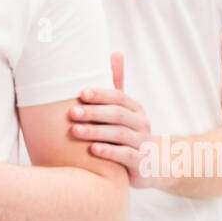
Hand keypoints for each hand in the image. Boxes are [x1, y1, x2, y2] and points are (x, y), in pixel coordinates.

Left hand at [72, 52, 156, 187]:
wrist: (149, 167)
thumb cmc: (126, 135)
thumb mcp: (122, 112)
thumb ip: (116, 87)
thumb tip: (115, 53)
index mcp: (134, 109)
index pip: (119, 97)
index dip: (101, 94)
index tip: (80, 93)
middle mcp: (141, 123)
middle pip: (118, 114)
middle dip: (94, 112)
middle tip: (72, 113)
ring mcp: (142, 143)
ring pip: (120, 134)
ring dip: (97, 132)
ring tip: (75, 131)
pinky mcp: (141, 162)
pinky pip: (126, 155)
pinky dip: (109, 152)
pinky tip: (93, 150)